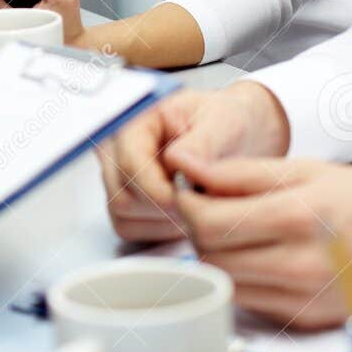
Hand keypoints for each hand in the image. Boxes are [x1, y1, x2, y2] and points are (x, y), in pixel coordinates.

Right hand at [99, 84, 290, 242]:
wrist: (234, 139)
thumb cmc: (225, 125)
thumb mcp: (225, 123)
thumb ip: (203, 141)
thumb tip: (176, 158)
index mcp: (135, 122)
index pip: (129, 164)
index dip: (156, 189)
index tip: (186, 200)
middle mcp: (118, 149)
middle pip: (121, 195)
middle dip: (162, 207)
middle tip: (199, 203)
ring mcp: (117, 177)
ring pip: (123, 215)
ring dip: (162, 220)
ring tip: (196, 205)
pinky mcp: (124, 202)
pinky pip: (129, 228)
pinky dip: (158, 230)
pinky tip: (185, 214)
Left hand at [170, 152, 351, 330]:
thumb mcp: (307, 171)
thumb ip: (240, 171)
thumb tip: (184, 164)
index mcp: (297, 217)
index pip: (208, 221)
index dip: (186, 204)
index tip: (190, 189)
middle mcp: (297, 264)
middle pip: (209, 253)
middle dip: (197, 227)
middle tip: (210, 205)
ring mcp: (300, 298)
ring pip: (223, 279)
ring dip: (215, 253)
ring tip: (235, 229)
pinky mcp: (302, 319)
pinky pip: (246, 299)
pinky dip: (239, 276)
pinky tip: (257, 255)